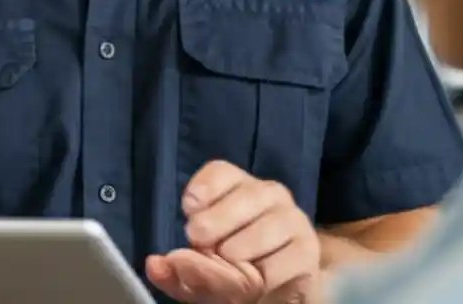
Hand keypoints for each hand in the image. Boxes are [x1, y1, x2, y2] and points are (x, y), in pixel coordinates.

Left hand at [146, 161, 321, 303]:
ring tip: (229, 264)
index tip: (188, 210)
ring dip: (238, 253)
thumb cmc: (233, 268)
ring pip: (262, 231)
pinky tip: (255, 281)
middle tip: (203, 245)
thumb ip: (174, 269)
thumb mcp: (198, 268)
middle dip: (215, 225)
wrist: (279, 289)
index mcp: (238, 185)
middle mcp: (270, 193)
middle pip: (244, 198)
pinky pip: (280, 263)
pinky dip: (261, 278)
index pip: (220, 172)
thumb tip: (155, 265)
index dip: (202, 190)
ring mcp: (292, 220)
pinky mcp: (307, 251)